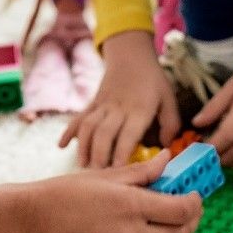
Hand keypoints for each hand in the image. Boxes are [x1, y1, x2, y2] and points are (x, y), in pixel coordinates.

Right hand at [19, 152, 201, 232]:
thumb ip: (141, 172)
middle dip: (190, 222)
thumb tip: (168, 159)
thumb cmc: (62, 194)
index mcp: (130, 206)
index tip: (193, 196)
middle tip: (186, 212)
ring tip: (170, 231)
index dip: (194, 203)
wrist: (28, 223)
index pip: (182, 210)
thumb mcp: (103, 176)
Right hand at [58, 30, 178, 167]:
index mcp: (139, 110)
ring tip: (82, 166)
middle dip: (99, 155)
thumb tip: (166, 147)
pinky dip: (69, 131)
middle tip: (97, 177)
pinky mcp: (92, 103)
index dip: (121, 153)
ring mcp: (102, 105)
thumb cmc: (152, 80)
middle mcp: (118, 108)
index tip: (117, 171)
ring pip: (88, 126)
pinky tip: (61, 145)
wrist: (131, 55)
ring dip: (83, 147)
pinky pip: (79, 117)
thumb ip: (170, 123)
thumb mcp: (169, 98)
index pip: (128, 134)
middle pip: (104, 133)